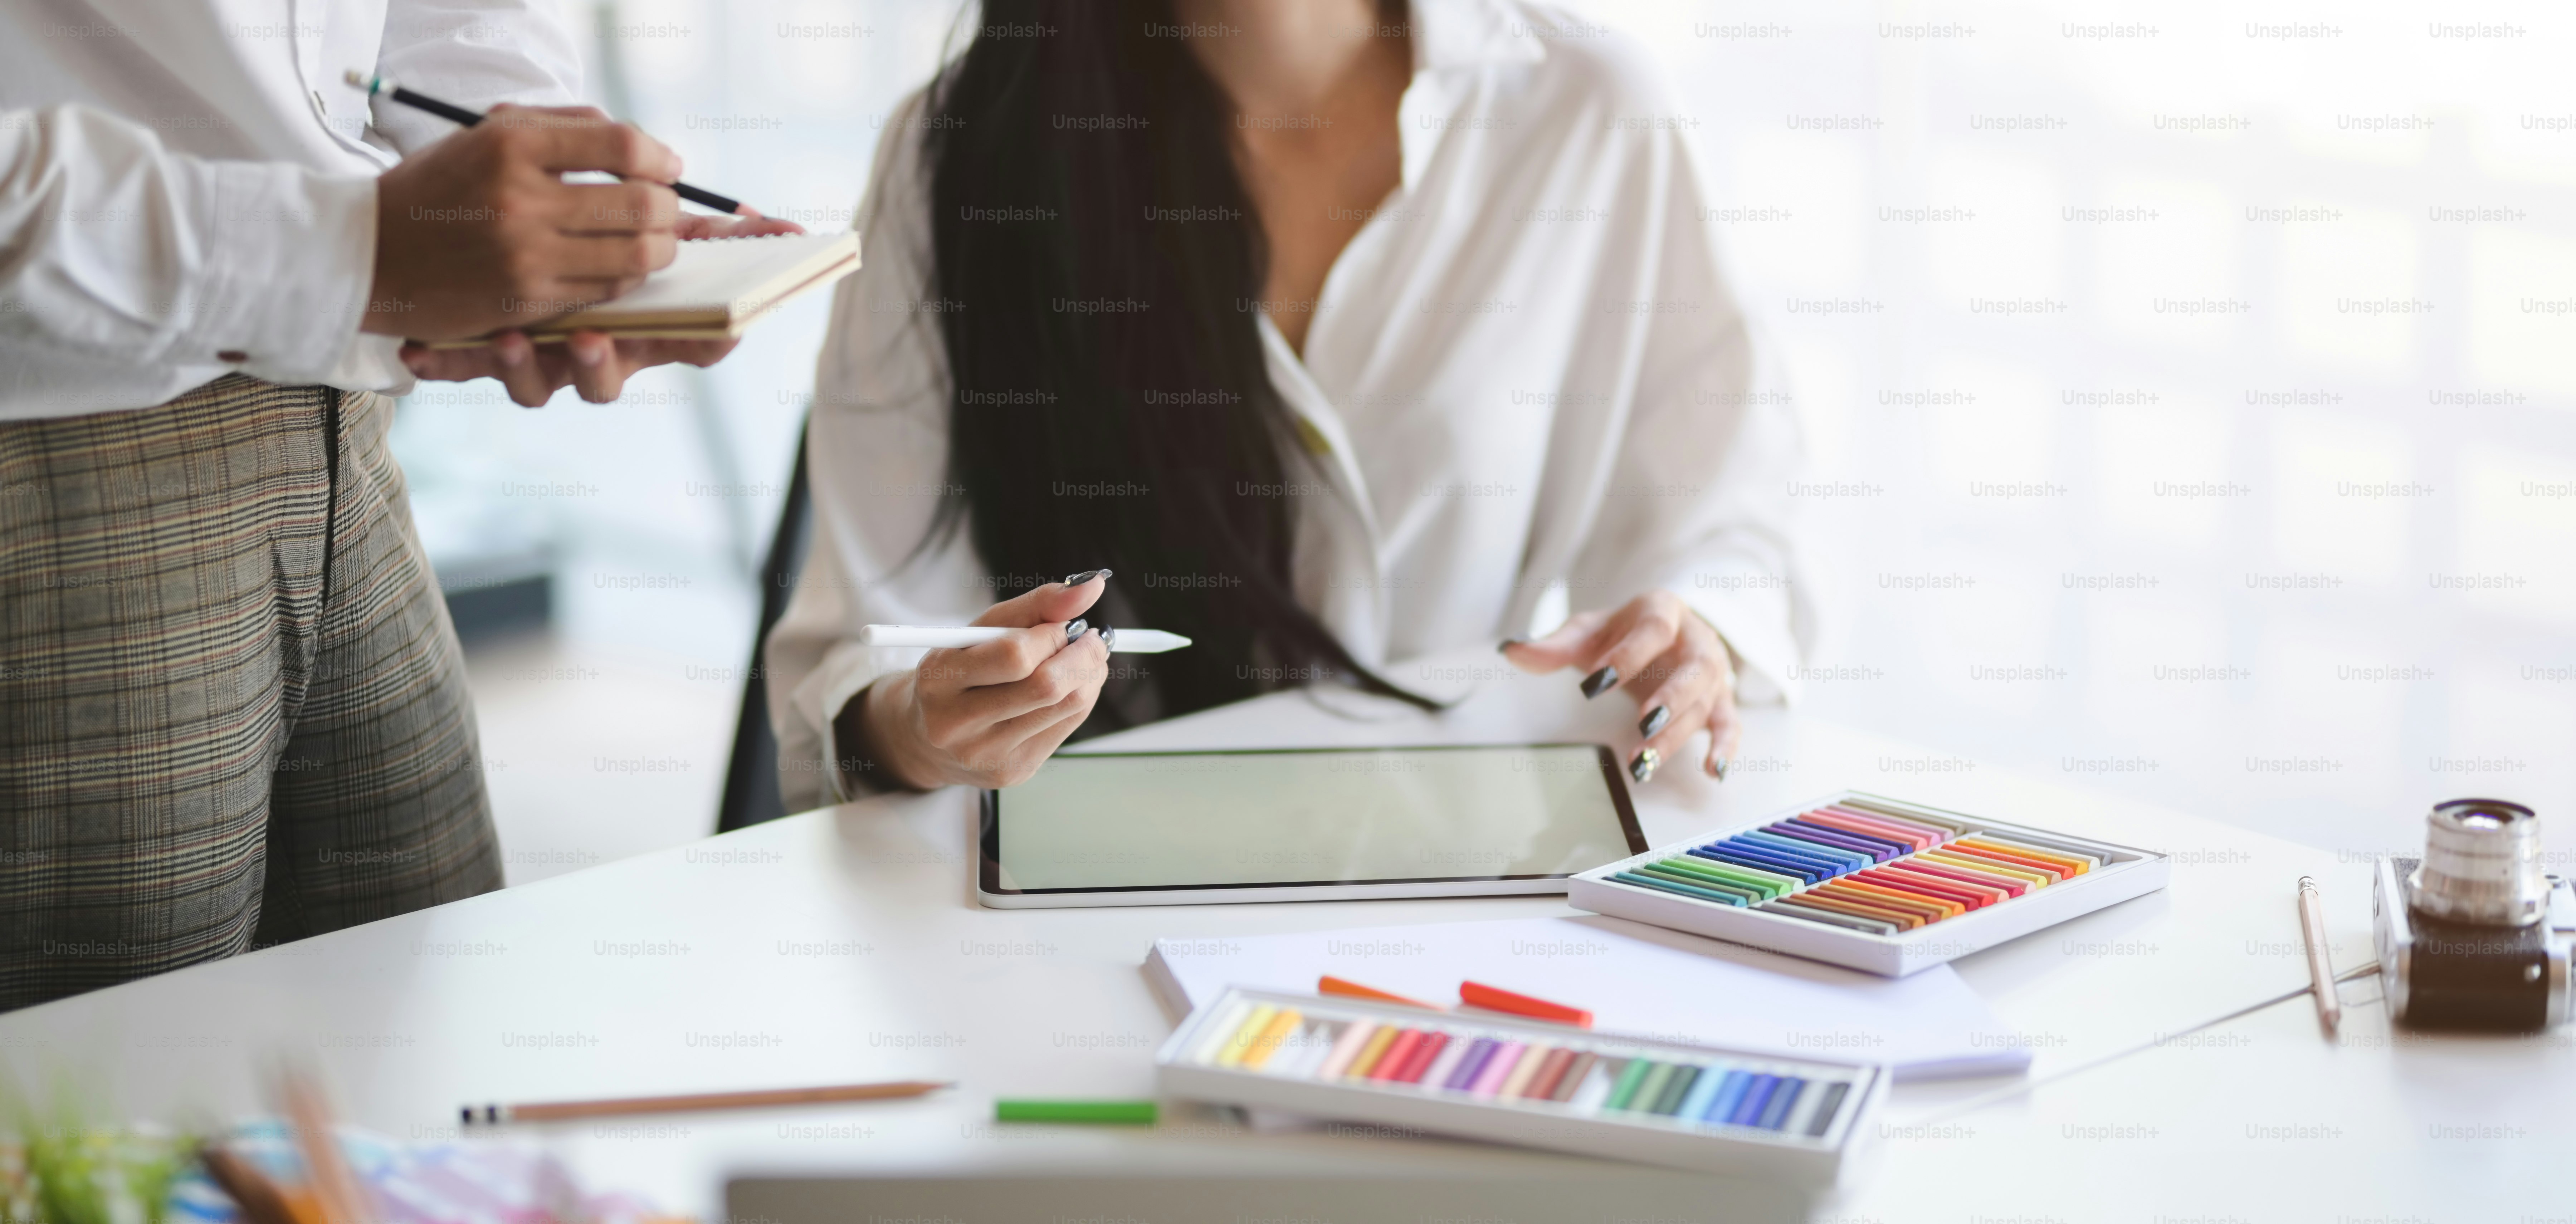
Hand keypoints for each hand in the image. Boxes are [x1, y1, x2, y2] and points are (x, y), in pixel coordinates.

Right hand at [367, 104, 684, 338]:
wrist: (372, 251)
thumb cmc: (442, 185)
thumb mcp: (490, 131)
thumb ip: (566, 126)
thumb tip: (643, 146)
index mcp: (511, 144)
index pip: (621, 146)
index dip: (658, 157)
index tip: (667, 167)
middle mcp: (519, 200)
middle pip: (641, 205)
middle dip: (668, 207)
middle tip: (665, 207)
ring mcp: (524, 256)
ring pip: (635, 256)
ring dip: (658, 248)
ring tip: (651, 238)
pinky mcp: (525, 302)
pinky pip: (606, 291)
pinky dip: (625, 278)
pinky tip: (617, 265)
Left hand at [394, 210, 802, 404]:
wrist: (469, 247)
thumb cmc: (570, 229)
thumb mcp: (615, 210)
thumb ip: (679, 216)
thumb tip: (767, 223)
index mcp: (639, 316)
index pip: (690, 340)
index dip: (714, 339)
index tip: (726, 327)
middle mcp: (594, 342)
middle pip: (611, 378)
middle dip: (601, 364)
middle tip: (592, 337)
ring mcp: (537, 353)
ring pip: (545, 388)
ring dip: (529, 370)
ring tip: (512, 342)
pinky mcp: (480, 352)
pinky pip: (465, 370)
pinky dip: (446, 365)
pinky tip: (418, 356)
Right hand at [850, 571, 1115, 789]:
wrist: (927, 738)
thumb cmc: (960, 671)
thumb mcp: (981, 631)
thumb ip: (1035, 605)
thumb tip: (1093, 585)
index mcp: (939, 679)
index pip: (1014, 655)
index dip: (1051, 634)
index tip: (1061, 624)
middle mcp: (958, 724)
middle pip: (1047, 686)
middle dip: (1083, 654)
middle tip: (1089, 638)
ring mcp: (987, 755)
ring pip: (1068, 706)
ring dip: (1090, 673)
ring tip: (1083, 657)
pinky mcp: (1014, 771)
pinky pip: (1070, 726)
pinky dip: (1083, 696)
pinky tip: (1073, 684)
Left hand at [1501, 590, 1738, 784]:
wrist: (1662, 632)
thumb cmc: (1621, 633)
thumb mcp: (1587, 633)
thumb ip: (1553, 645)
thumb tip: (1510, 649)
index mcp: (1664, 610)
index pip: (1653, 630)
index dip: (1627, 656)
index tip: (1593, 684)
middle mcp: (1697, 639)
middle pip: (1693, 669)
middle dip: (1670, 698)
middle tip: (1643, 724)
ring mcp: (1714, 671)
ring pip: (1706, 703)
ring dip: (1678, 735)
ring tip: (1644, 762)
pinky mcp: (1721, 700)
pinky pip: (1730, 723)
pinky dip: (1726, 746)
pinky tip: (1713, 770)